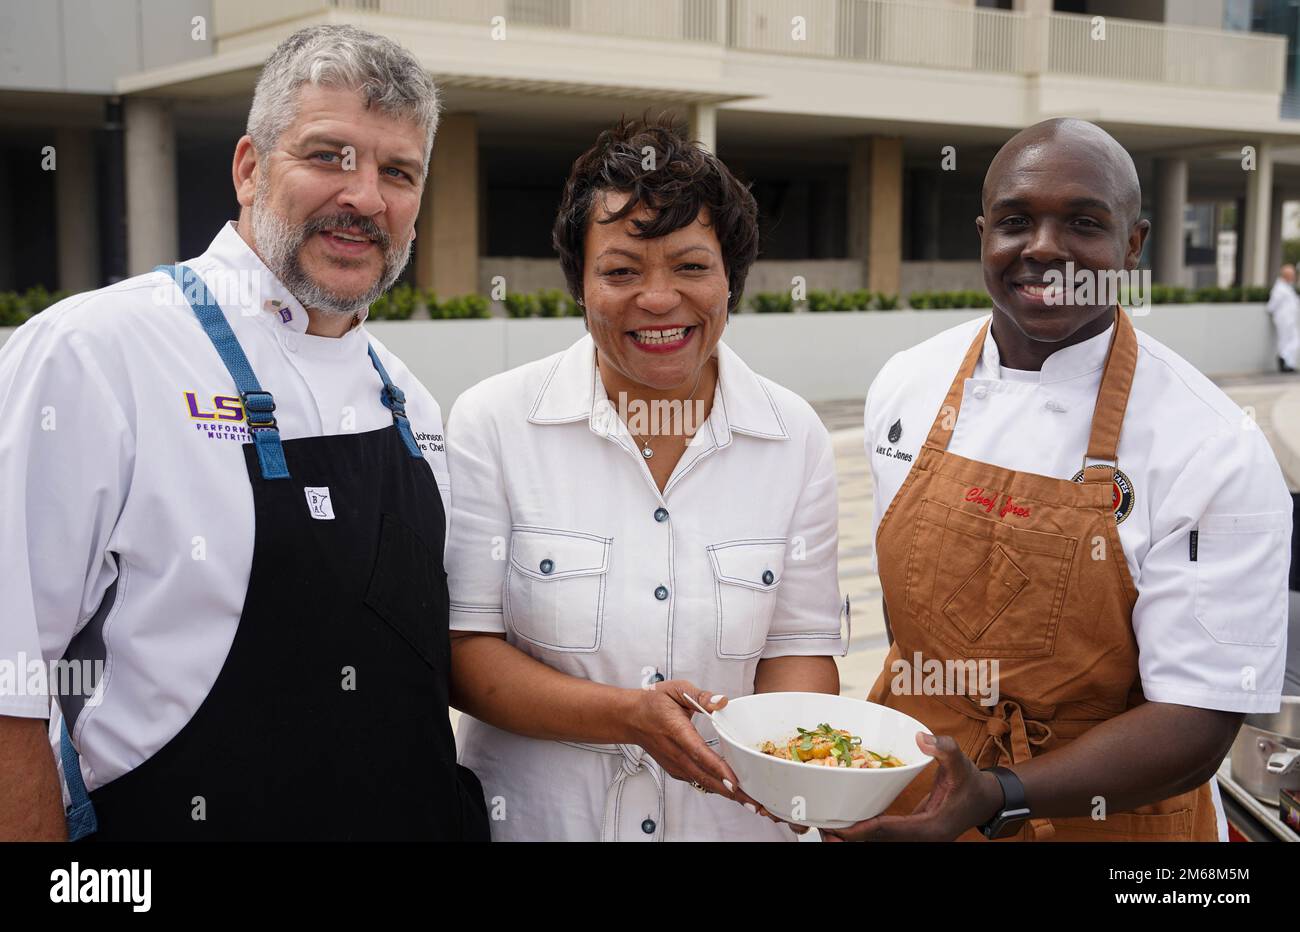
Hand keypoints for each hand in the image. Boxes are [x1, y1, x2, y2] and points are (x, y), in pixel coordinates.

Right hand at [628, 680, 767, 815]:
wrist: (630, 718)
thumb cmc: (653, 702)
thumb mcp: (676, 689)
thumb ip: (700, 695)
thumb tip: (721, 702)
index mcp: (677, 732)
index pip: (700, 753)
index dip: (718, 769)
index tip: (735, 782)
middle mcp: (676, 753)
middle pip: (706, 777)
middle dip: (733, 792)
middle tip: (757, 803)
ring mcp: (676, 764)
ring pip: (704, 783)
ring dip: (728, 794)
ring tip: (753, 803)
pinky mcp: (677, 769)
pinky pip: (699, 781)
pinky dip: (717, 789)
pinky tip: (735, 793)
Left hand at [820, 733, 1001, 841]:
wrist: (985, 800)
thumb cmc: (972, 782)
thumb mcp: (960, 763)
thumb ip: (945, 749)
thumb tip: (922, 738)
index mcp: (930, 827)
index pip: (889, 831)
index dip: (863, 829)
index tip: (840, 826)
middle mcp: (922, 838)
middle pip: (880, 842)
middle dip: (853, 838)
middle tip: (824, 830)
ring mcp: (918, 838)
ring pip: (882, 842)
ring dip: (857, 838)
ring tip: (828, 831)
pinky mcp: (914, 834)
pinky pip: (886, 835)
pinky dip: (868, 832)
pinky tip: (850, 824)